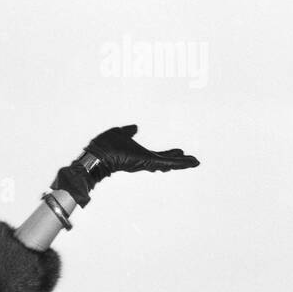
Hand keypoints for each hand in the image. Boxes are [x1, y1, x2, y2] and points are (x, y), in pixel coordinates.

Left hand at [51, 124, 198, 205]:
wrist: (98, 155)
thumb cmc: (104, 146)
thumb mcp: (119, 134)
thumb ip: (128, 132)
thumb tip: (135, 128)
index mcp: (137, 154)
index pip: (156, 155)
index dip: (168, 154)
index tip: (179, 152)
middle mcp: (143, 160)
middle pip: (164, 161)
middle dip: (178, 161)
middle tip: (192, 161)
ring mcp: (146, 163)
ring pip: (168, 164)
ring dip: (182, 163)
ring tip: (195, 162)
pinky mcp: (147, 162)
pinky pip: (166, 163)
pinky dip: (178, 162)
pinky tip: (190, 162)